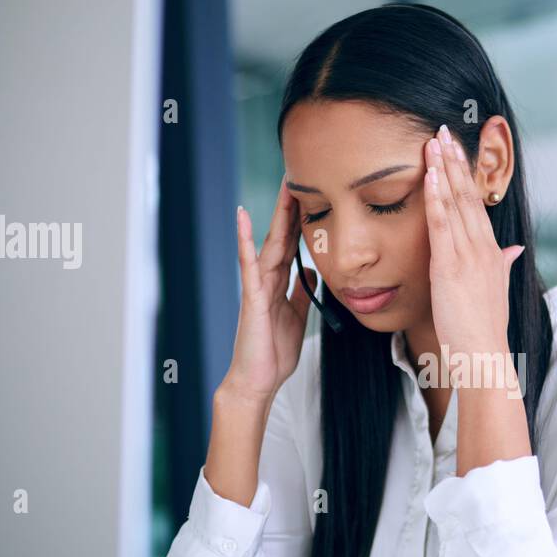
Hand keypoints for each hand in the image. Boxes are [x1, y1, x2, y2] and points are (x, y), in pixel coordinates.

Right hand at [220, 175, 315, 404]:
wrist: (258, 380)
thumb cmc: (274, 352)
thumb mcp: (297, 316)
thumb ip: (303, 292)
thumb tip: (313, 271)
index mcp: (279, 284)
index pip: (293, 244)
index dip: (302, 220)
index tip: (314, 194)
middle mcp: (266, 279)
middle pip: (282, 236)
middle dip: (291, 208)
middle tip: (300, 176)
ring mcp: (257, 285)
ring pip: (269, 242)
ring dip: (276, 214)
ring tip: (284, 186)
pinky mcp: (251, 296)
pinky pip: (248, 263)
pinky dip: (245, 239)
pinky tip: (243, 217)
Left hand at [423, 124, 525, 358]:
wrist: (484, 355)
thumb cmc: (485, 329)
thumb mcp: (498, 290)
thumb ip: (504, 265)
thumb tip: (515, 250)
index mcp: (493, 252)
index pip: (478, 205)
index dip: (467, 175)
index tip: (458, 150)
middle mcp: (483, 248)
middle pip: (468, 195)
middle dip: (456, 161)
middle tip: (445, 131)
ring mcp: (468, 255)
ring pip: (455, 203)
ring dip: (444, 169)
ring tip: (434, 141)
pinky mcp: (450, 266)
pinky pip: (441, 224)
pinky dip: (436, 197)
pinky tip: (430, 175)